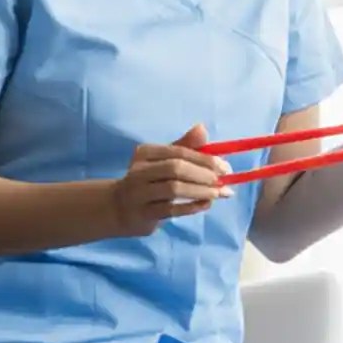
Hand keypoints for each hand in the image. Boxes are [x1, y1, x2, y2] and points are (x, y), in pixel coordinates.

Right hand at [110, 124, 232, 236]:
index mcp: (145, 153)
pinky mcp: (142, 214)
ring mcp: (138, 194)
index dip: (205, 159)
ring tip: (219, 194)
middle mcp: (138, 171)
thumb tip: (202, 128)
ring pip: (174, 189)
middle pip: (176, 169)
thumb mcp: (163, 161)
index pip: (179, 152)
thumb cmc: (148, 180)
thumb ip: (185, 146)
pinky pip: (171, 209)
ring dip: (201, 191)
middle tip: (224, 181)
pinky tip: (205, 204)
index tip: (226, 167)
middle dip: (204, 174)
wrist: (116, 208)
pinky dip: (192, 206)